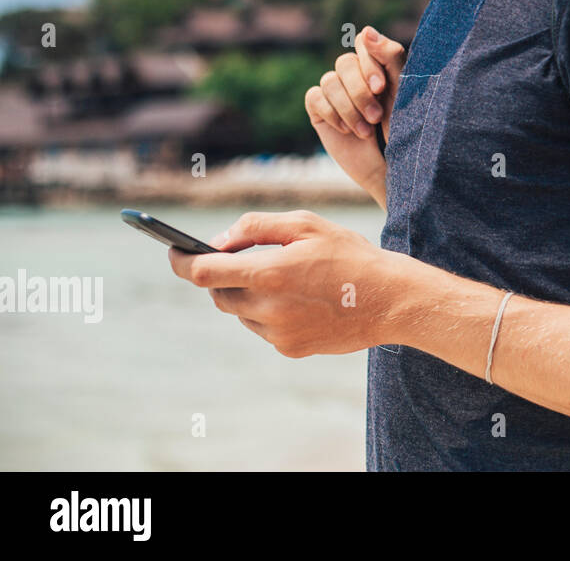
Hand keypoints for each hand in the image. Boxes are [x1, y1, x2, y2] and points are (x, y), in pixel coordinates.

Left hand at [168, 210, 399, 356]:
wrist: (391, 300)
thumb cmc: (350, 254)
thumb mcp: (306, 225)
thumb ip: (256, 227)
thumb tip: (218, 241)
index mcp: (267, 272)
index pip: (201, 272)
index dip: (180, 261)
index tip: (173, 251)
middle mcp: (266, 307)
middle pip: (218, 294)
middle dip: (223, 276)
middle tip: (243, 260)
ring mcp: (276, 333)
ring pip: (241, 312)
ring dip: (248, 295)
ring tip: (285, 279)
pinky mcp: (289, 348)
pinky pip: (263, 328)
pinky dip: (270, 312)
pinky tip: (302, 300)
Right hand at [305, 25, 405, 201]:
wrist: (392, 164)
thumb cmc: (404, 126)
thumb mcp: (403, 90)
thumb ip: (390, 57)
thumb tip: (366, 30)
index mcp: (377, 64)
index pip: (363, 43)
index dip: (368, 63)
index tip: (381, 88)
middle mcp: (353, 73)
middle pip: (344, 63)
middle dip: (360, 92)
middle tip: (377, 116)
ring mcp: (335, 90)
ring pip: (329, 81)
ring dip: (349, 108)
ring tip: (366, 131)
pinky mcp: (319, 108)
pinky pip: (315, 97)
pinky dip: (332, 114)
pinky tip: (348, 130)